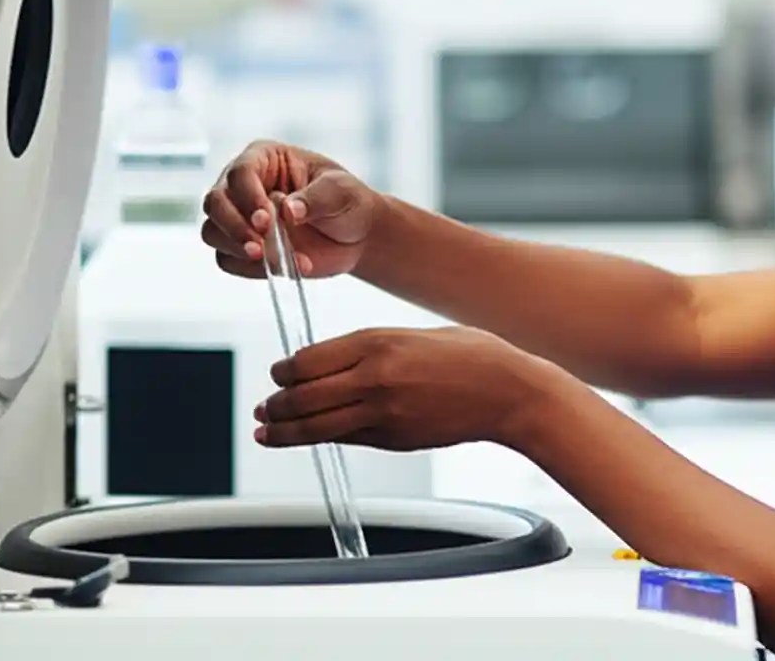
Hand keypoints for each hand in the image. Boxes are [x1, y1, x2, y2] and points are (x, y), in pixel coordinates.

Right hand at [201, 140, 384, 278]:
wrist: (356, 235)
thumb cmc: (346, 201)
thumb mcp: (340, 191)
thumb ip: (315, 198)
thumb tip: (288, 210)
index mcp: (264, 159)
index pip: (240, 172)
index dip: (248, 197)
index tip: (266, 220)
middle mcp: (244, 187)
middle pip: (215, 202)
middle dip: (234, 226)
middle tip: (260, 245)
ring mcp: (240, 219)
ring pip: (213, 232)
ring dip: (237, 249)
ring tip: (273, 260)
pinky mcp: (244, 249)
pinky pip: (228, 260)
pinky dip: (250, 269)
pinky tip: (282, 268)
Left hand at [253, 327, 574, 451]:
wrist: (510, 392)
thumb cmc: (472, 356)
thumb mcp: (414, 335)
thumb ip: (372, 349)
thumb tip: (332, 364)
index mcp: (378, 342)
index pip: (307, 360)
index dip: (284, 371)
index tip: (278, 374)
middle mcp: (374, 378)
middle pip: (302, 395)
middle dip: (276, 403)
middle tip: (264, 407)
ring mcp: (383, 412)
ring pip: (315, 426)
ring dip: (284, 430)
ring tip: (266, 431)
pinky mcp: (395, 439)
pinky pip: (346, 439)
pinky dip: (320, 439)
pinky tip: (304, 440)